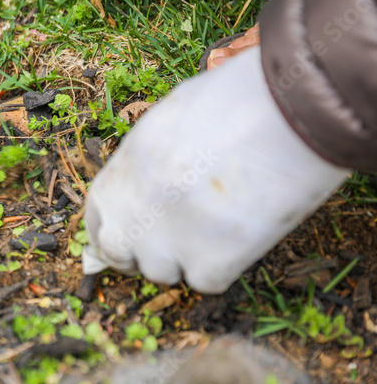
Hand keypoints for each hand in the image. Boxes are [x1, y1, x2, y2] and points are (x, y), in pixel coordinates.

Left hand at [82, 48, 349, 293]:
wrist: (285, 113)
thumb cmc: (235, 102)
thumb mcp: (169, 122)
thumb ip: (148, 161)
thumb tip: (147, 185)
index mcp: (121, 170)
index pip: (97, 216)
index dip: (112, 227)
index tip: (129, 233)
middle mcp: (135, 210)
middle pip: (118, 253)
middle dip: (140, 252)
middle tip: (173, 241)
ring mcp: (167, 242)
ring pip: (162, 272)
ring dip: (184, 258)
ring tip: (219, 222)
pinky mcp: (210, 264)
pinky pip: (206, 281)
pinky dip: (223, 266)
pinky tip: (243, 232)